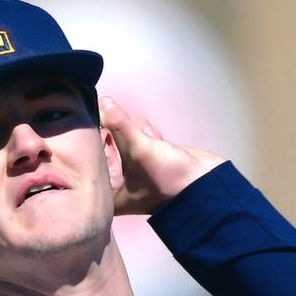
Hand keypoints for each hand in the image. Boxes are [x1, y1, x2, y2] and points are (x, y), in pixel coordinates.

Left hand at [100, 95, 225, 216]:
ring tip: (147, 138)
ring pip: (122, 138)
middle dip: (117, 134)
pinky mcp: (150, 156)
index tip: (95, 124)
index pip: (90, 162)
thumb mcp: (140, 150)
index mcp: (109, 194)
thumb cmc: (168, 178)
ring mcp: (134, 169)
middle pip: (104, 147)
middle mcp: (118, 183)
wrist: (206, 184)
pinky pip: (138, 136)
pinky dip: (147, 133)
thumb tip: (103, 101)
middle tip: (124, 130)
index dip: (93, 142)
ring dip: (135, 132)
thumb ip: (120, 124)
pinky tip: (157, 139)